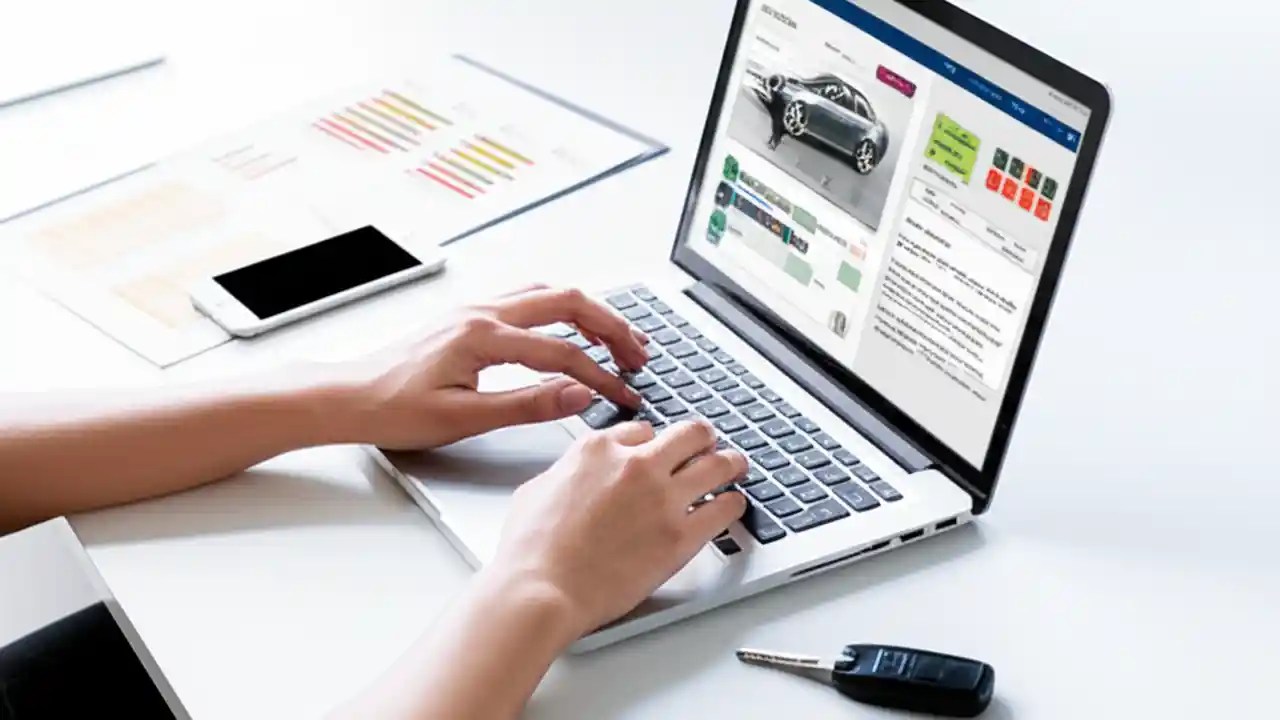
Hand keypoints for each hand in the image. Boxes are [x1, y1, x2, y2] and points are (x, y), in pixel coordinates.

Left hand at [344, 285, 647, 449]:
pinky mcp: (469, 318)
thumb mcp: (464, 418)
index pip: (563, 352)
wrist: (347, 398)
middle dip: (611, 326)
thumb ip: (527, 405)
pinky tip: (572, 327)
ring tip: (618, 337)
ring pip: (549, 294)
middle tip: (640, 352)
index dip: (602, 375)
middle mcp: (482, 313)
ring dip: (589, 312)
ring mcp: (475, 310)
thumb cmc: (393, 410)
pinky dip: (562, 310)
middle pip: (567, 302)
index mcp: (483, 337)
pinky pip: (529, 299)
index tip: (625, 394)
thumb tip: (578, 394)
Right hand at [487, 420, 748, 636]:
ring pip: (717, 464)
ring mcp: (662, 499)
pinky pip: (724, 509)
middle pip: (689, 434)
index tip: (659, 454)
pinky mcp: (681, 536)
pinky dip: (733, 504)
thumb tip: (578, 474)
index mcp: (598, 449)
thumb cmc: (531, 549)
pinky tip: (733, 506)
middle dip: (701, 438)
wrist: (541, 589)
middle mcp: (635, 465)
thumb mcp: (538, 488)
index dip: (654, 444)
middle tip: (708, 446)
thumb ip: (569, 472)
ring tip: (736, 466)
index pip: (644, 431)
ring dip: (730, 463)